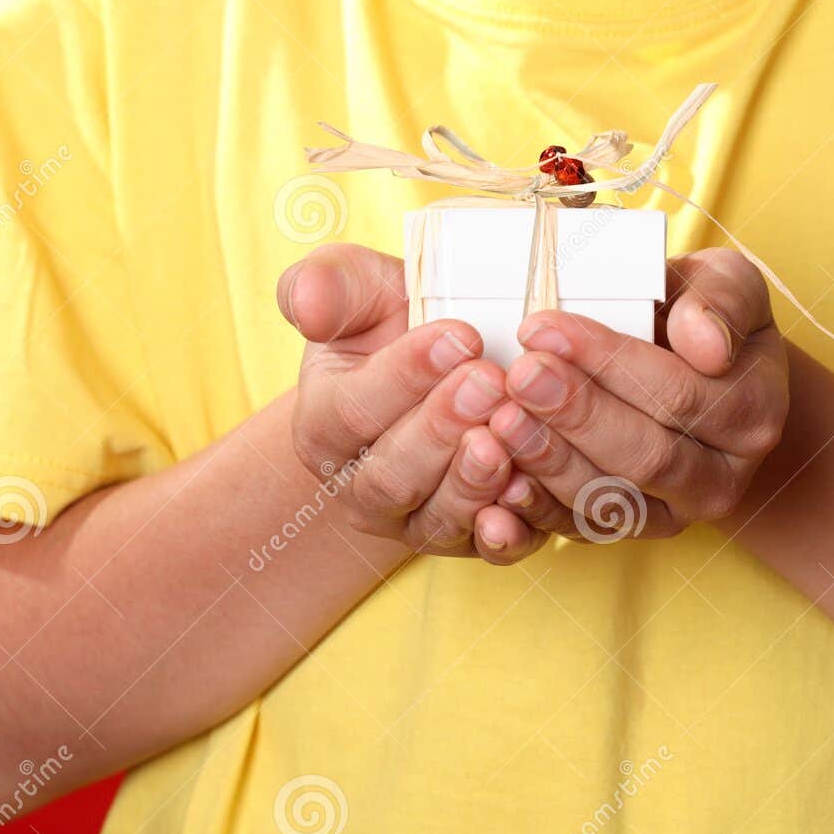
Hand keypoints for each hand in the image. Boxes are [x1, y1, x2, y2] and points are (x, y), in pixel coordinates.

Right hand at [278, 244, 551, 563]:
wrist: (438, 371)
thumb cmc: (392, 323)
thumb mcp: (357, 287)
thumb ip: (328, 284)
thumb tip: (306, 305)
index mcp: (322, 424)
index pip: (353, 409)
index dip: (406, 374)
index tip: (460, 335)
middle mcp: (358, 487)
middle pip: (392, 475)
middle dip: (442, 428)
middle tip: (490, 382)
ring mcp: (411, 521)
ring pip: (435, 519)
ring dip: (473, 481)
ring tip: (505, 435)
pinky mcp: (465, 541)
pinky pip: (484, 549)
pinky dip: (508, 531)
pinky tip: (527, 493)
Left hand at [485, 248, 789, 540]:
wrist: (692, 368)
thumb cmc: (698, 314)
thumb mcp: (726, 283)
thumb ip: (722, 300)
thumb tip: (707, 346)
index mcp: (754, 412)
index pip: (677, 392)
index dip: (607, 362)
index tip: (544, 326)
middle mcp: (722, 477)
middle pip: (645, 454)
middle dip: (574, 414)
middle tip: (518, 375)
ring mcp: (674, 512)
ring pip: (610, 500)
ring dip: (549, 461)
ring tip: (501, 418)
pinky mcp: (628, 530)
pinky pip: (582, 529)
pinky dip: (539, 510)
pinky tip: (502, 481)